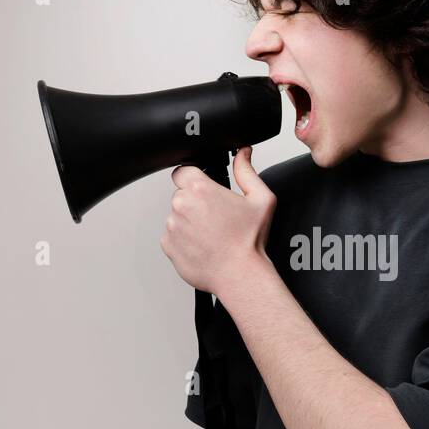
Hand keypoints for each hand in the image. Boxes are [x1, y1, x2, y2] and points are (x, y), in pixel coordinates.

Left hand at [160, 145, 275, 296]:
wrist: (239, 275)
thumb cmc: (249, 241)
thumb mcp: (260, 199)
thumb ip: (247, 171)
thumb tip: (242, 153)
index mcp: (201, 189)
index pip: (183, 170)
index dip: (194, 178)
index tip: (204, 189)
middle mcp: (182, 205)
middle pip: (181, 194)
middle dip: (195, 202)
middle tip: (215, 216)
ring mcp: (172, 226)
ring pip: (176, 216)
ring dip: (189, 222)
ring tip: (211, 234)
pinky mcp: (168, 245)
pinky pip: (172, 236)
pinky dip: (184, 240)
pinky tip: (203, 245)